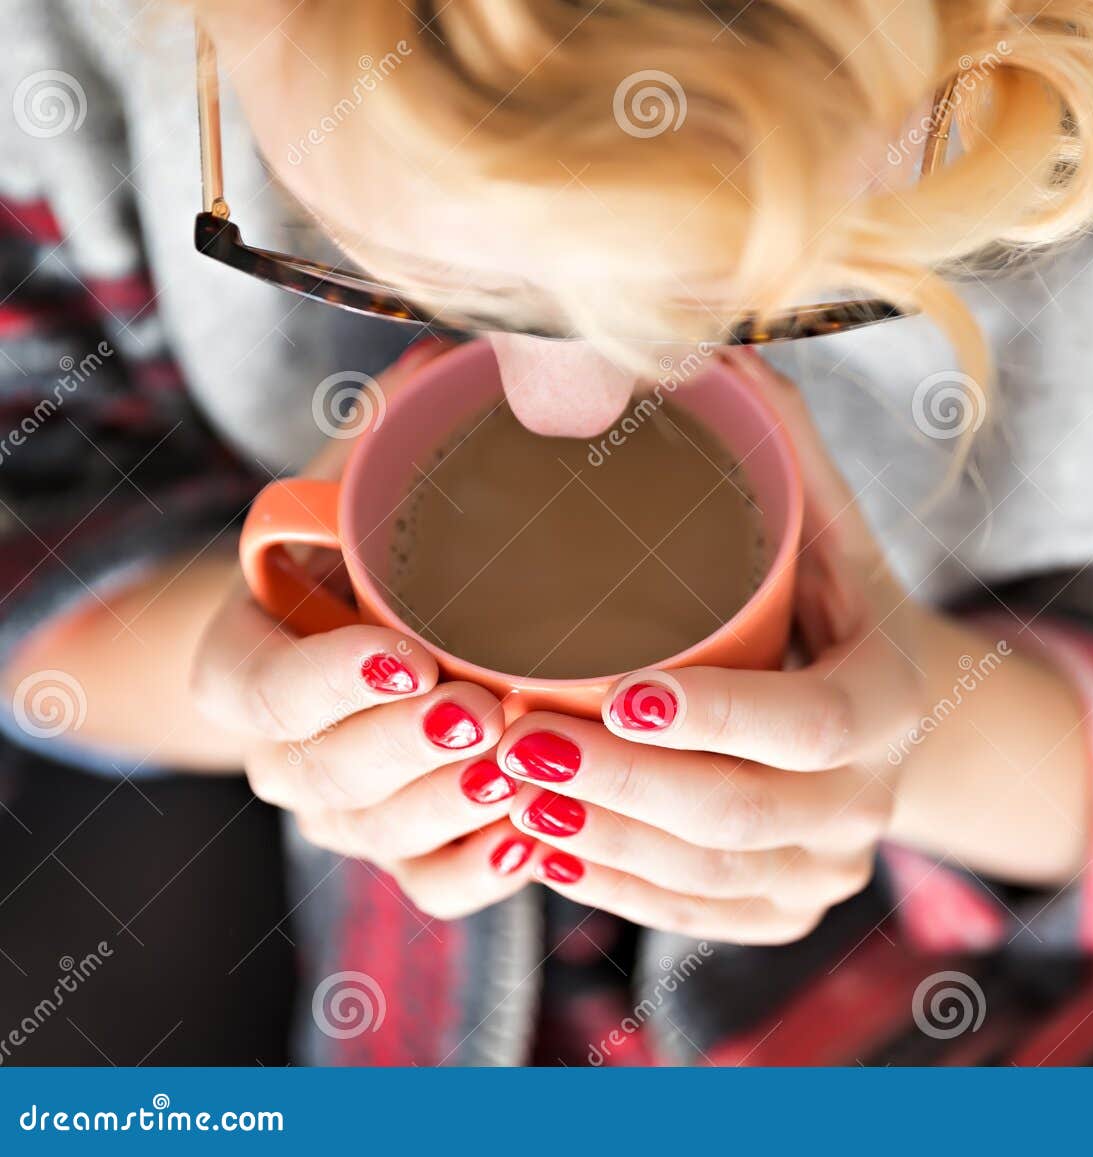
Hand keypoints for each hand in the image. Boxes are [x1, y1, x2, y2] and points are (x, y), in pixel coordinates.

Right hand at [192, 341, 545, 918]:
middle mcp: (286, 749)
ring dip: (450, 808)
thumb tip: (446, 354)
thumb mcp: (357, 486)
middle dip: (404, 751)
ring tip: (522, 765)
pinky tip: (535, 832)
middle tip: (483, 710)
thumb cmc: (364, 553)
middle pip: (320, 776)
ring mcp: (345, 811)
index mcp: (245, 659)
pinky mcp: (409, 848)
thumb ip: (386, 435)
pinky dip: (484, 870)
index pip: (260, 691)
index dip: (326, 685)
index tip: (402, 655)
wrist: (363, 635)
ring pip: (378, 837)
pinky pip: (435, 885)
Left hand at [490, 350, 929, 942]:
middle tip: (518, 737)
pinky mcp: (784, 912)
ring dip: (601, 841)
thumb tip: (715, 349)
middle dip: (620, 784)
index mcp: (889, 702)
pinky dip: (614, 887)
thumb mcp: (831, 532)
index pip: (807, 725)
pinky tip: (546, 848)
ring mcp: (828, 870)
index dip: (714, 715)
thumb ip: (783, 451)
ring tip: (510, 788)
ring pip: (704, 878)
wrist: (883, 717)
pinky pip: (694, 919)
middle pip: (738, 815)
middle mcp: (871, 802)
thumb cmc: (839, 610)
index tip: (611, 686)